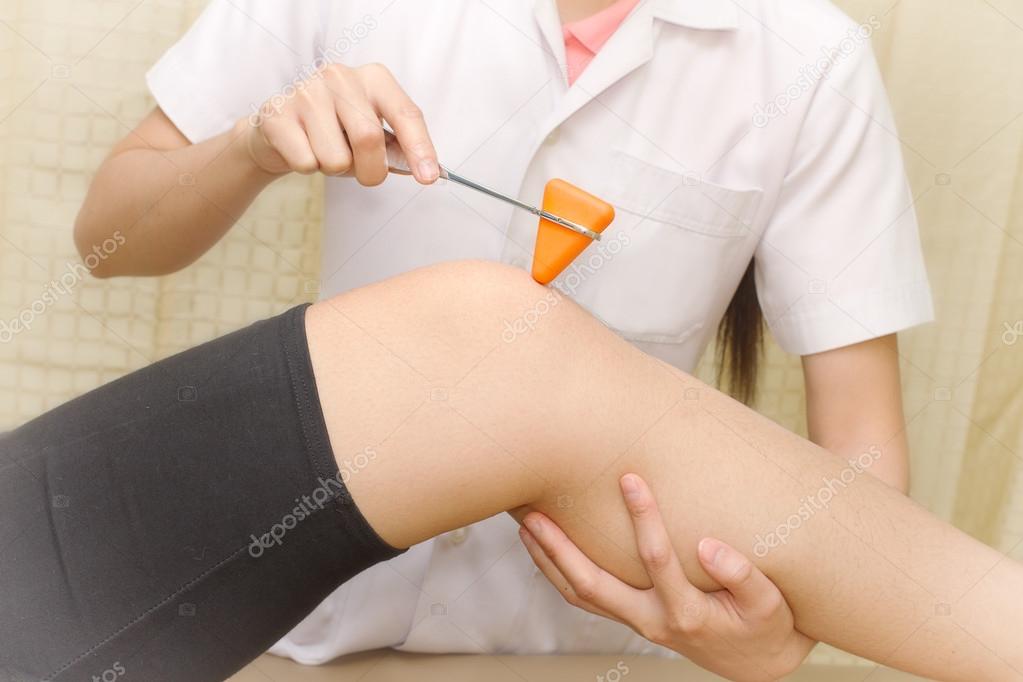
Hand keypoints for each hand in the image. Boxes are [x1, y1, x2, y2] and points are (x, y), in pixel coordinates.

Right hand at [240, 62, 438, 184]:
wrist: (281, 128)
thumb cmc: (335, 131)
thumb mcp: (372, 131)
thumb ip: (398, 148)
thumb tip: (427, 171)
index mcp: (374, 79)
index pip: (406, 113)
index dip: (420, 148)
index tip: (428, 177)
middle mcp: (340, 77)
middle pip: (369, 139)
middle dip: (371, 172)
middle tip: (364, 174)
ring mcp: (306, 91)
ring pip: (336, 158)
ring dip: (335, 170)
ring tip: (325, 151)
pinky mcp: (277, 113)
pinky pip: (306, 163)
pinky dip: (307, 168)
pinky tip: (302, 148)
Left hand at [519, 474, 815, 681]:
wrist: (754, 661)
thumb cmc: (763, 624)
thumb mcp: (769, 604)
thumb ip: (743, 575)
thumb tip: (706, 546)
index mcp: (687, 613)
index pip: (657, 559)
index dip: (644, 517)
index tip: (630, 477)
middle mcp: (652, 621)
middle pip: (593, 586)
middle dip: (561, 548)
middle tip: (535, 513)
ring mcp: (637, 621)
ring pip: (580, 594)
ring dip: (549, 560)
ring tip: (524, 522)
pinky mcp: (631, 616)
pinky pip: (585, 596)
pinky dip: (559, 571)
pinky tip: (544, 544)